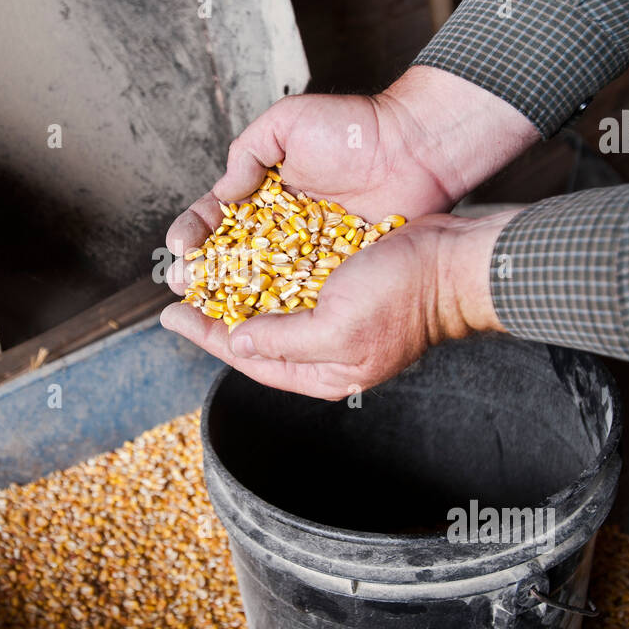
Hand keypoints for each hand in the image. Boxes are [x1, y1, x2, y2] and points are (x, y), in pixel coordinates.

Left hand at [160, 210, 516, 398]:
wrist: (455, 256)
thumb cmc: (404, 294)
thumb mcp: (337, 326)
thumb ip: (283, 341)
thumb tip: (238, 342)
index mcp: (326, 372)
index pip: (251, 358)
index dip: (208, 336)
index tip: (173, 315)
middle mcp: (326, 350)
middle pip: (256, 336)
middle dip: (216, 315)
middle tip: (179, 294)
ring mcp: (336, 319)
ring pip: (271, 309)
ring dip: (236, 291)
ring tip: (205, 273)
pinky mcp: (344, 286)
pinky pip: (292, 284)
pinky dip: (265, 272)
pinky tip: (246, 256)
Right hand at [163, 65, 537, 289]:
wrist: (413, 148)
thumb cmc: (352, 127)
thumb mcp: (287, 122)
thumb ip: (247, 152)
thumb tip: (222, 193)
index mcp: (261, 189)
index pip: (215, 214)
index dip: (194, 231)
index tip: (180, 245)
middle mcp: (279, 223)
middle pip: (230, 252)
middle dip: (203, 268)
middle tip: (182, 282)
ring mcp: (306, 249)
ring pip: (260, 277)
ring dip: (231, 292)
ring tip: (206, 305)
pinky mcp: (334, 268)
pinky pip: (300, 289)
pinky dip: (277, 304)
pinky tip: (255, 315)